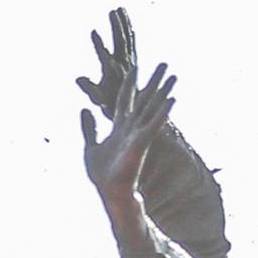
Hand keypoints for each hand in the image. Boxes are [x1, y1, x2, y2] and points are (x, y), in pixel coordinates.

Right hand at [74, 6, 136, 118]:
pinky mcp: (132, 58)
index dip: (99, 44)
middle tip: (112, 11)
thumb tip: (79, 79)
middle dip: (116, 27)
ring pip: (126, 38)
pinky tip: (125, 19)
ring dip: (122, 23)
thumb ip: (91, 89)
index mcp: (115, 73)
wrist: (134, 108)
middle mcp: (124, 64)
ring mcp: (130, 59)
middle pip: (120, 42)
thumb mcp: (100, 99)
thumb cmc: (114, 104)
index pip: (105, 56)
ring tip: (118, 8)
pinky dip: (127, 28)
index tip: (94, 31)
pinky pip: (129, 40)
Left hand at [80, 26, 176, 202]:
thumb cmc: (102, 175)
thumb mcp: (90, 146)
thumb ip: (88, 128)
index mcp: (120, 128)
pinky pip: (155, 123)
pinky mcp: (142, 142)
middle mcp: (133, 128)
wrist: (109, 192)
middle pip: (146, 99)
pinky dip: (163, 111)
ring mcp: (139, 134)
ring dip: (164, 91)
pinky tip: (172, 99)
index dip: (130, 84)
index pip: (126, 99)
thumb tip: (84, 109)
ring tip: (174, 75)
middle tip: (164, 65)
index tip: (135, 68)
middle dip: (154, 82)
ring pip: (154, 108)